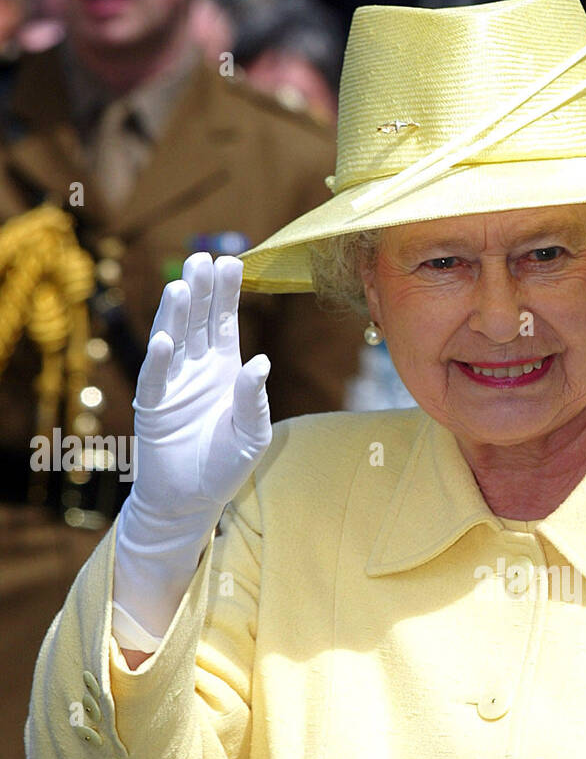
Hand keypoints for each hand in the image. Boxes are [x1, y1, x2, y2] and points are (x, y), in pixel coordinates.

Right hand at [112, 252, 271, 637]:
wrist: (192, 500)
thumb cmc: (225, 465)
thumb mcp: (251, 433)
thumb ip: (253, 399)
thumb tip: (260, 361)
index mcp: (223, 368)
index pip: (223, 323)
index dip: (226, 294)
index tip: (232, 262)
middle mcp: (196, 368)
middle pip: (196, 322)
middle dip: (200, 291)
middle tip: (203, 259)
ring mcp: (172, 384)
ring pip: (173, 341)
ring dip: (176, 315)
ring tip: (182, 286)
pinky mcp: (152, 407)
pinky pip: (155, 380)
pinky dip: (159, 361)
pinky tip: (166, 341)